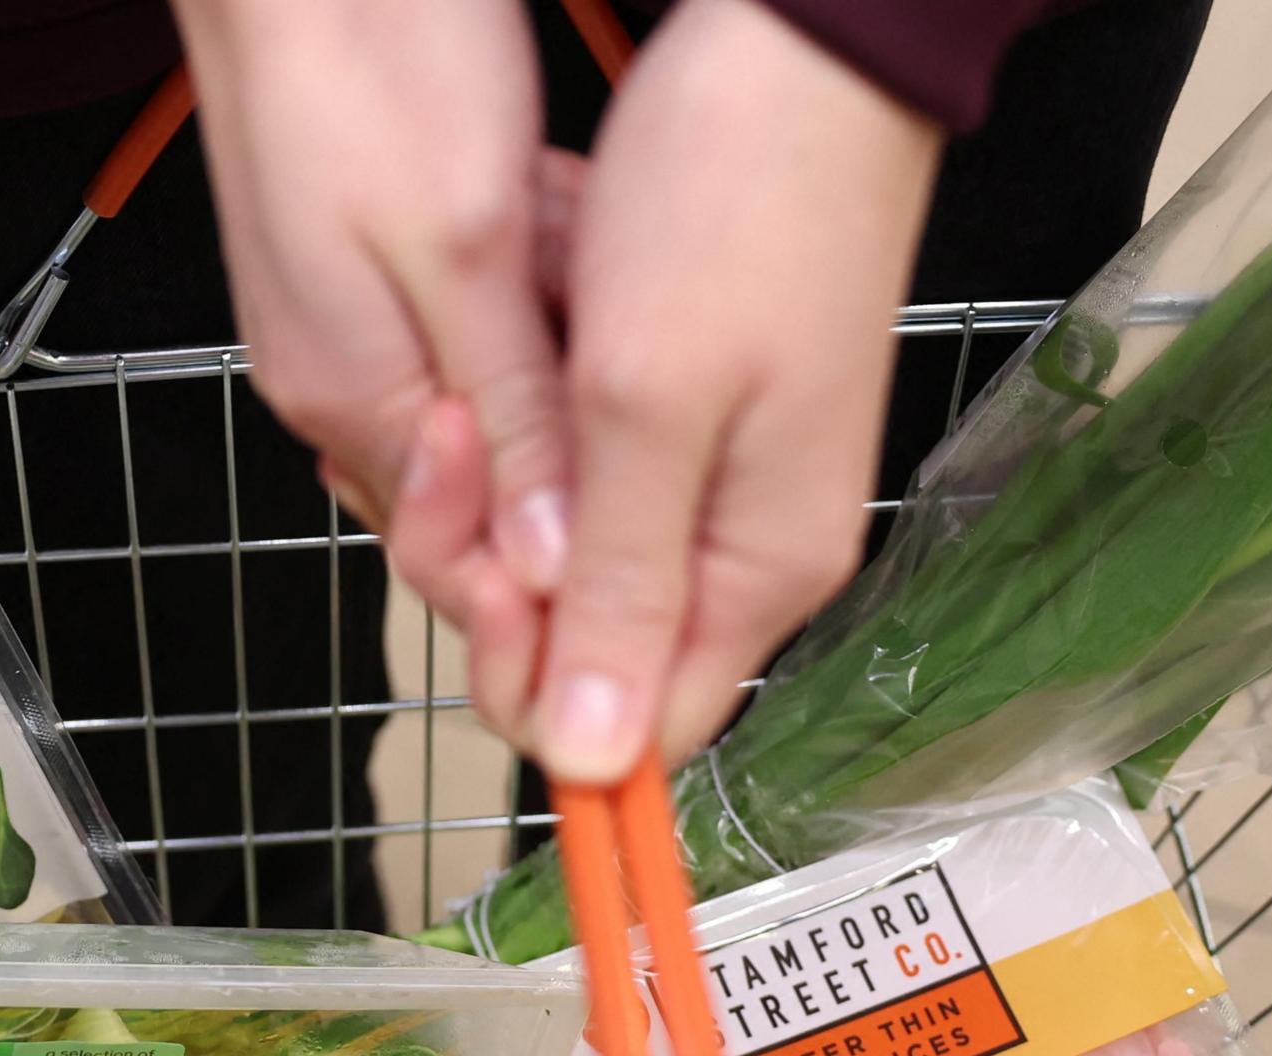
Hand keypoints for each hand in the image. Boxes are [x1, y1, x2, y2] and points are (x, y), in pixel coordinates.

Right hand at [171, 0, 575, 602]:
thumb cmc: (366, 62)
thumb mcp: (466, 252)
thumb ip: (513, 415)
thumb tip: (547, 566)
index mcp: (349, 400)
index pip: (457, 558)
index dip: (553, 560)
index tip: (637, 490)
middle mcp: (338, 382)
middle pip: (486, 481)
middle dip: (569, 415)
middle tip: (614, 313)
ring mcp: (350, 324)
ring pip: (495, 393)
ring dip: (555, 332)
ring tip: (570, 230)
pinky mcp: (372, 265)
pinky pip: (476, 318)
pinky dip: (528, 274)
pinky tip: (545, 202)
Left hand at [526, 0, 939, 780]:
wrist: (804, 51)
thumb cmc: (735, 202)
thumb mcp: (649, 408)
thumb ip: (616, 586)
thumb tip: (593, 767)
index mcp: (756, 571)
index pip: (631, 730)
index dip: (531, 686)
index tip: (481, 569)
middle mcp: (750, 551)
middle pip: (595, 649)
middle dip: (506, 568)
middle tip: (466, 432)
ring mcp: (727, 484)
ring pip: (577, 557)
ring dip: (515, 487)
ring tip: (503, 365)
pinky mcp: (699, 420)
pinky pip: (593, 477)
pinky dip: (541, 428)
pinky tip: (531, 344)